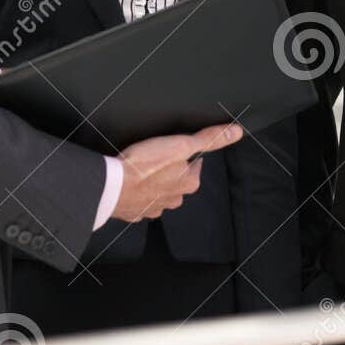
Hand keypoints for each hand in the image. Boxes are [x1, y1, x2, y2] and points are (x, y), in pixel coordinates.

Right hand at [110, 123, 243, 222]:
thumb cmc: (144, 165)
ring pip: (161, 194)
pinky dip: (138, 194)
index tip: (179, 149)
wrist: (110, 186)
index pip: (195, 167)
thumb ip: (208, 138)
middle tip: (160, 157)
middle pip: (178, 181)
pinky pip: (141, 203)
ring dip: (156, 184)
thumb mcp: (180, 144)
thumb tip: (235, 133)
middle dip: (172, 171)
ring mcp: (153, 208)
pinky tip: (131, 185)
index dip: (188, 155)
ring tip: (144, 170)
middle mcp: (173, 200)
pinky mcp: (134, 212)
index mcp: (188, 184)